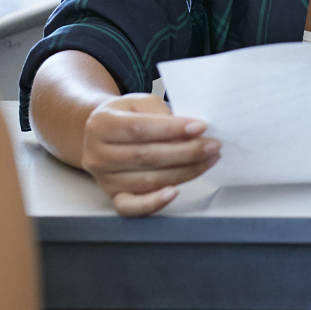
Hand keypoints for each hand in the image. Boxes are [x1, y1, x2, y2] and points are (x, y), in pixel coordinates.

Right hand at [77, 93, 219, 216]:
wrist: (100, 135)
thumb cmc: (124, 116)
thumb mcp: (138, 102)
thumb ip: (161, 113)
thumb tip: (190, 132)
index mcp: (102, 124)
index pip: (140, 129)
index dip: (172, 129)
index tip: (200, 127)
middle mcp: (98, 154)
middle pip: (147, 157)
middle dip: (186, 152)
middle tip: (212, 146)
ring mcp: (105, 178)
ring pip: (148, 180)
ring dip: (183, 172)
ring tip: (207, 161)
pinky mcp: (113, 196)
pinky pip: (132, 206)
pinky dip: (154, 203)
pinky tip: (174, 192)